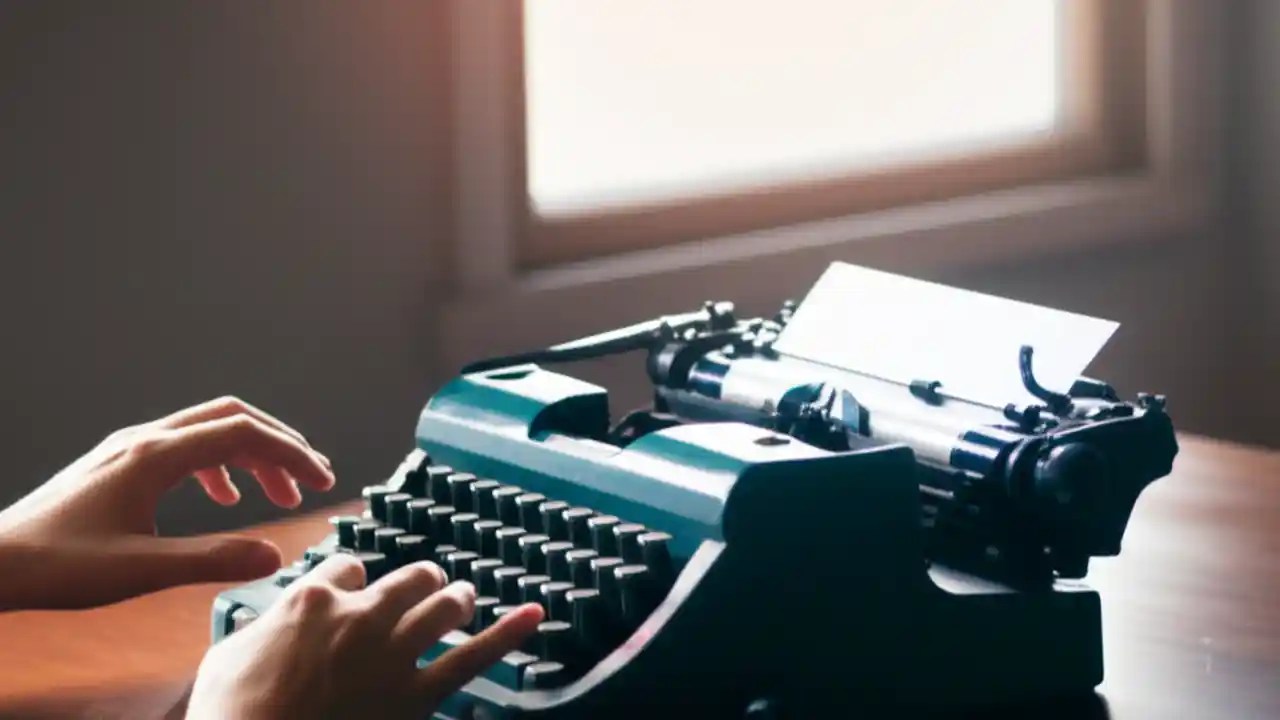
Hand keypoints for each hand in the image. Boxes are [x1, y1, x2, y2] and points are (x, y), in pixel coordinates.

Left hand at [0, 396, 334, 610]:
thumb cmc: (61, 564)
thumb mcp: (143, 569)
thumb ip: (212, 559)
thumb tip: (273, 555)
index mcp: (156, 455)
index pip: (242, 433)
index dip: (290, 453)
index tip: (321, 480)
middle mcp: (146, 439)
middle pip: (232, 418)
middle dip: (279, 445)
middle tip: (312, 478)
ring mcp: (132, 447)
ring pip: (210, 431)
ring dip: (251, 456)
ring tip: (278, 495)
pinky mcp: (122, 463)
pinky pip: (187, 448)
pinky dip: (220, 466)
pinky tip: (225, 501)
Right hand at [187, 554, 544, 719]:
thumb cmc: (229, 715)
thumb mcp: (229, 655)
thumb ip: (263, 629)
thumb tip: (270, 624)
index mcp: (311, 600)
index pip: (347, 569)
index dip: (352, 583)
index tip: (351, 597)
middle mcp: (359, 617)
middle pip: (406, 579)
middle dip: (418, 581)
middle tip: (423, 588)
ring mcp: (392, 654)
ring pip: (442, 606)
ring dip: (455, 598)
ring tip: (461, 598)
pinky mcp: (416, 695)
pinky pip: (472, 657)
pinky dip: (507, 634)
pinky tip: (534, 615)